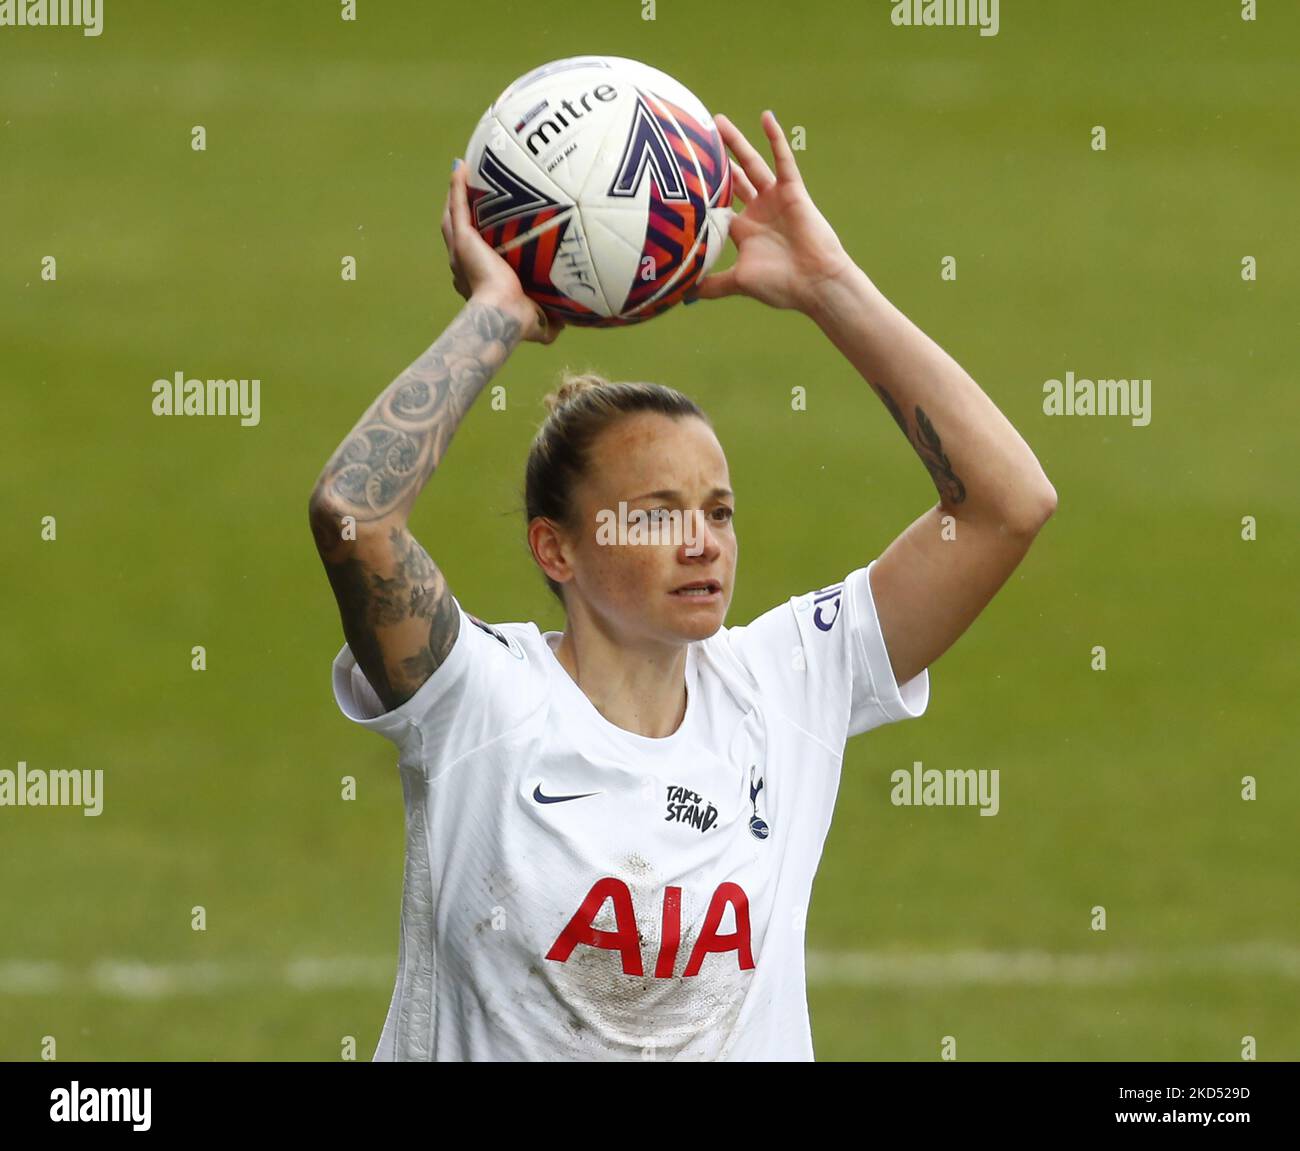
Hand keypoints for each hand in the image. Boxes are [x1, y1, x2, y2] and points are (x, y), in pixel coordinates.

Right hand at [441, 159, 562, 343]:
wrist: (504, 316)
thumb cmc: (519, 323)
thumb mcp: (539, 323)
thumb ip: (550, 322)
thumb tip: (564, 324)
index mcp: (478, 281)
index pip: (476, 260)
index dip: (479, 247)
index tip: (486, 236)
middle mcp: (464, 265)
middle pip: (461, 233)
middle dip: (464, 215)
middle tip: (471, 194)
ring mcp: (461, 250)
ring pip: (454, 217)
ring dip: (455, 196)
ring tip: (462, 173)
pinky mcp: (462, 239)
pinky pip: (457, 207)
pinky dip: (456, 187)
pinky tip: (460, 167)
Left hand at [690, 111, 854, 314]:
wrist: (816, 283)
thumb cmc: (780, 285)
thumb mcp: (738, 282)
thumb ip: (712, 284)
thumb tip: (683, 296)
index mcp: (744, 230)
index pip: (717, 207)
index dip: (700, 195)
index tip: (676, 181)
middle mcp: (758, 210)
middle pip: (731, 179)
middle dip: (715, 162)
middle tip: (695, 139)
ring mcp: (775, 198)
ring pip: (751, 163)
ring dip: (735, 142)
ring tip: (717, 121)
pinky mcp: (793, 190)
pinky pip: (783, 160)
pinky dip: (775, 138)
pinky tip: (765, 117)